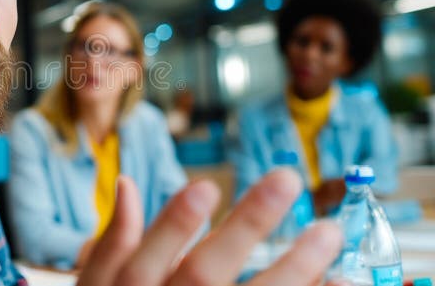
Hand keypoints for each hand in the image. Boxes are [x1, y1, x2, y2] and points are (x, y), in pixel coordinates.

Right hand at [77, 169, 343, 285]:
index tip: (206, 188)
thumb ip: (113, 243)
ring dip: (292, 270)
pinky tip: (340, 283)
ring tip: (328, 233)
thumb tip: (126, 184)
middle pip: (203, 274)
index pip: (145, 257)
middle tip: (287, 179)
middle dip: (244, 226)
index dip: (173, 225)